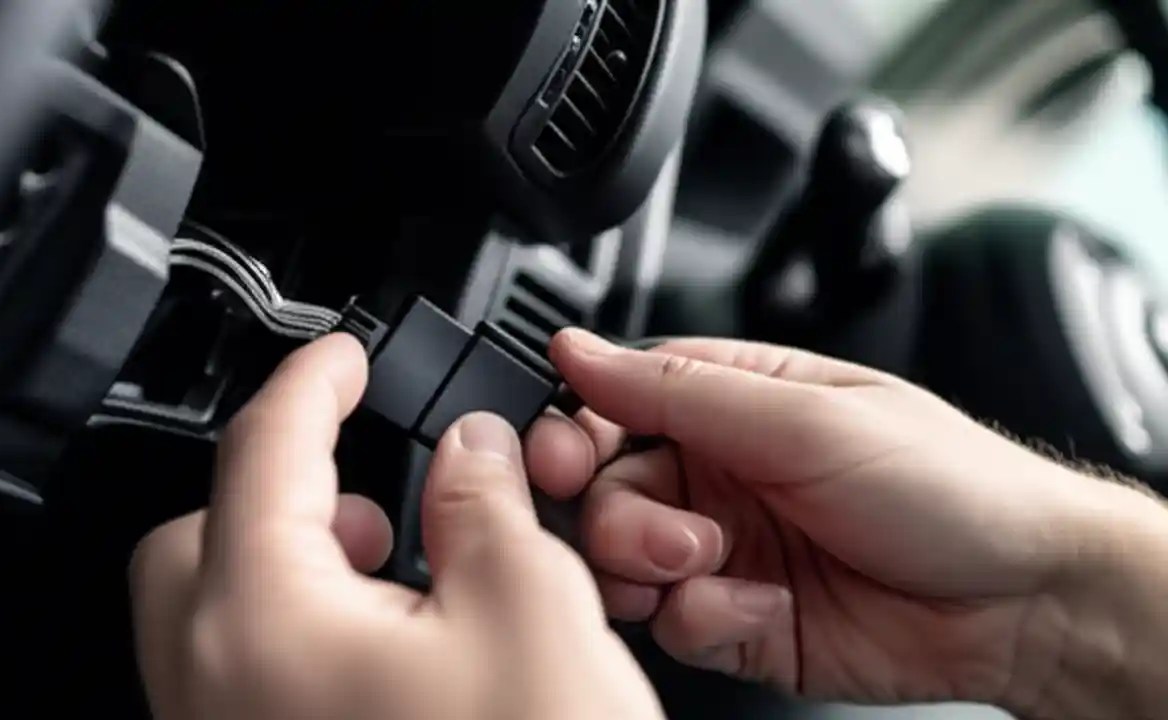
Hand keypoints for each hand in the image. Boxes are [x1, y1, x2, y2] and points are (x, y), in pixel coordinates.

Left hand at [130, 334, 662, 719]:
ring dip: (295, 566)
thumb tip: (470, 452)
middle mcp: (215, 693)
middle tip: (368, 488)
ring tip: (396, 576)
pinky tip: (395, 655)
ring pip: (219, 615)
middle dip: (280, 491)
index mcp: (265, 625)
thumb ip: (487, 505)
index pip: (261, 451)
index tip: (344, 359)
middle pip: (199, 540)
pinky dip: (304, 635)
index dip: (312, 381)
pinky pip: (248, 679)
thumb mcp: (532, 612)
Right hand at [527, 330, 1167, 715]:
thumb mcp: (806, 418)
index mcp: (728, 402)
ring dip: (653, 571)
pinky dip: (705, 621)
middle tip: (676, 532)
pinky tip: (763, 607)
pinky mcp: (737, 619)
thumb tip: (579, 349)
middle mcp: (717, 472)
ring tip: (714, 568)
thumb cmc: (947, 484)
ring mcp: (724, 549)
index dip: (572, 430)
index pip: (611, 402)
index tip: (561, 457)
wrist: (1023, 601)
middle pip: (603, 489)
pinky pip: (672, 625)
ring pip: (622, 564)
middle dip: (619, 517)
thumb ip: (677, 390)